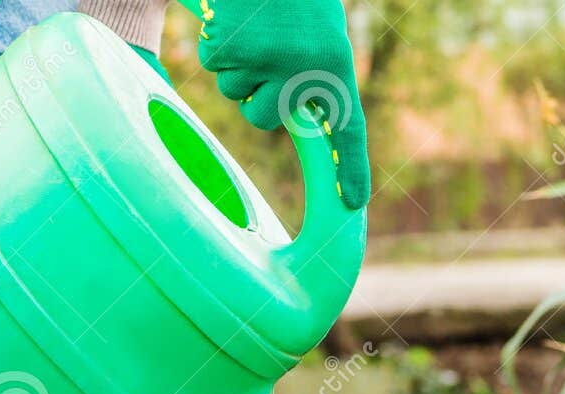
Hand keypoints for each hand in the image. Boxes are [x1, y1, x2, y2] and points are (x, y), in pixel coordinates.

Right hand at [181, 0, 369, 209]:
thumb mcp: (317, 37)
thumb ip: (310, 80)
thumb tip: (284, 119)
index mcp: (335, 66)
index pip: (348, 126)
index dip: (352, 166)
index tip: (352, 202)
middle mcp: (305, 71)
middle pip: (261, 118)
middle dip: (254, 94)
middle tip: (263, 53)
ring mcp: (267, 61)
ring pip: (233, 93)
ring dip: (234, 65)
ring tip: (252, 29)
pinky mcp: (232, 47)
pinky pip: (213, 66)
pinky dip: (215, 45)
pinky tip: (232, 20)